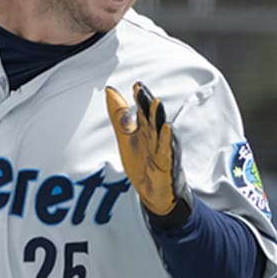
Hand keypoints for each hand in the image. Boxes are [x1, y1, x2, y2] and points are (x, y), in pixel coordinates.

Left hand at [104, 82, 192, 227]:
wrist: (153, 192)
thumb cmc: (142, 162)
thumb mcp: (125, 137)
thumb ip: (118, 115)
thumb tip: (110, 90)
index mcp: (145, 129)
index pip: (143, 110)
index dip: (140, 98)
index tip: (136, 86)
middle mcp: (155, 136)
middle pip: (151, 117)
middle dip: (148, 104)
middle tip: (143, 91)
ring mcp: (162, 149)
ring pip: (160, 130)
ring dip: (158, 117)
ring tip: (156, 103)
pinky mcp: (166, 162)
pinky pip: (166, 150)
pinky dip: (166, 139)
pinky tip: (166, 128)